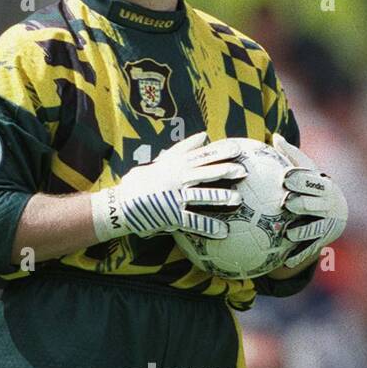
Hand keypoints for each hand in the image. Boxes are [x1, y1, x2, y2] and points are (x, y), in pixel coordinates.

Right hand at [91, 131, 245, 240]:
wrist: (123, 202)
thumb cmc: (145, 180)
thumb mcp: (164, 160)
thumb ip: (184, 148)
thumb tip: (203, 135)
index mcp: (178, 165)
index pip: (202, 155)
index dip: (221, 151)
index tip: (238, 147)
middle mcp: (178, 179)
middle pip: (205, 173)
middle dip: (225, 171)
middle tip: (243, 171)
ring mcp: (176, 198)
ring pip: (202, 196)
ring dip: (220, 197)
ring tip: (237, 200)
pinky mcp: (173, 216)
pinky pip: (194, 222)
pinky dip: (209, 227)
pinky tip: (223, 232)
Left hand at [272, 132, 348, 267]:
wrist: (334, 212)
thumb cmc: (311, 187)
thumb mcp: (305, 170)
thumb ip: (290, 156)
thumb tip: (274, 136)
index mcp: (321, 186)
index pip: (310, 181)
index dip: (299, 179)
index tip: (285, 177)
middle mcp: (326, 205)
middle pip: (313, 203)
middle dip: (302, 203)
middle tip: (288, 203)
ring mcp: (325, 224)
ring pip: (313, 228)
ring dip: (302, 231)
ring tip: (289, 234)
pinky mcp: (322, 241)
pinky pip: (309, 249)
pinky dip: (299, 256)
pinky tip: (287, 262)